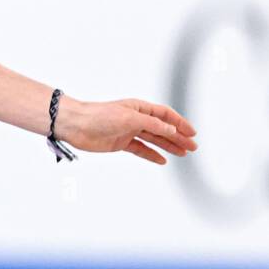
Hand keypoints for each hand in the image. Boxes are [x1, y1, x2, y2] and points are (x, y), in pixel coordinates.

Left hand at [59, 97, 197, 164]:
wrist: (75, 125)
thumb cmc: (98, 115)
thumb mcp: (129, 118)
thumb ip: (151, 125)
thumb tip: (171, 129)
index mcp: (138, 108)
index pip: (165, 115)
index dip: (180, 123)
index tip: (192, 133)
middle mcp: (135, 119)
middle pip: (162, 129)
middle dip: (178, 137)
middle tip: (193, 147)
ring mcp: (128, 131)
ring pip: (153, 140)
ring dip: (168, 146)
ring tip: (183, 153)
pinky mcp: (120, 143)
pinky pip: (140, 149)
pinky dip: (151, 155)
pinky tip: (162, 160)